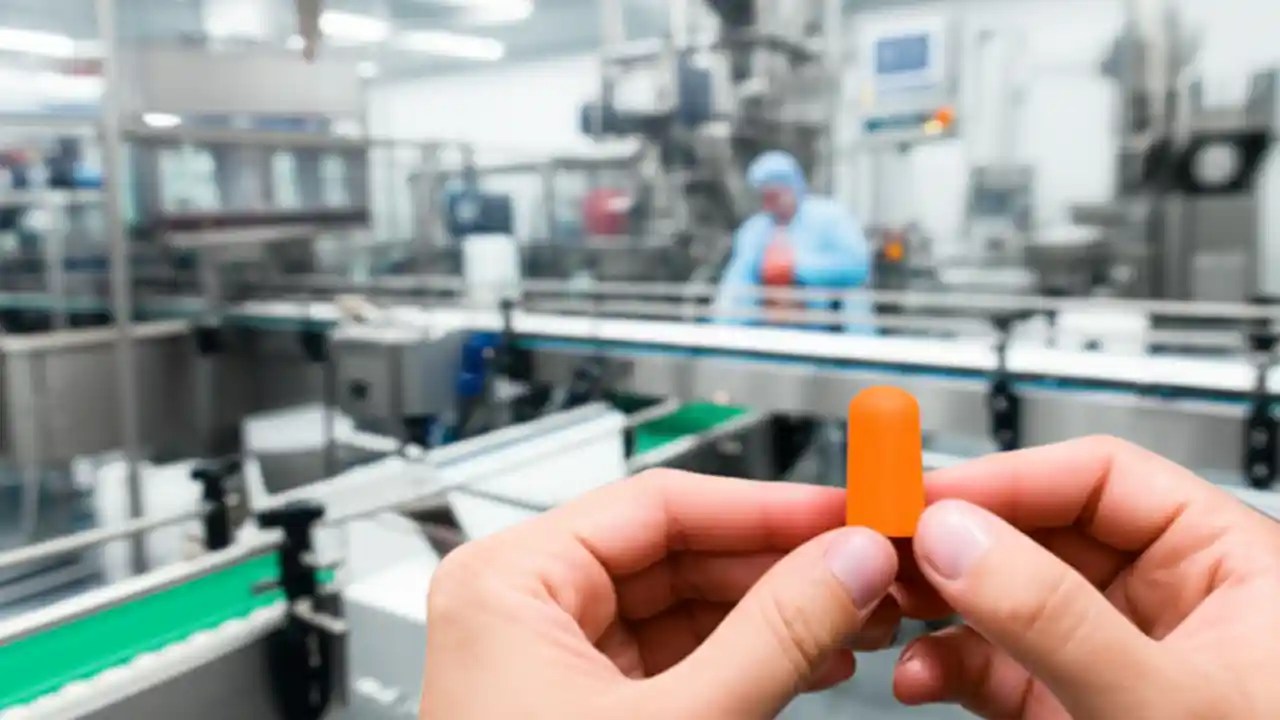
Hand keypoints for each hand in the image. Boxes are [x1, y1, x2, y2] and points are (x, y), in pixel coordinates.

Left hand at [421, 471, 900, 718]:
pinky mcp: (581, 705)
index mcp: (509, 583)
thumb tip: (847, 562)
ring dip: (772, 609)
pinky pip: (674, 656)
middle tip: (866, 566)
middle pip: (675, 552)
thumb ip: (776, 635)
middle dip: (779, 563)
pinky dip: (744, 655)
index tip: (848, 513)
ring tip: (855, 613)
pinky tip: (811, 656)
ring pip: (682, 605)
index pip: (659, 505)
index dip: (766, 507)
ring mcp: (550, 659)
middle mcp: (521, 608)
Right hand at [895, 436, 1279, 718]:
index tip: (926, 497)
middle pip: (1039, 532)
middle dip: (957, 545)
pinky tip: (916, 675)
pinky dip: (948, 665)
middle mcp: (1167, 601)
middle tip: (887, 549)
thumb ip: (1054, 616)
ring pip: (1008, 599)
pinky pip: (998, 665)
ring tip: (887, 612)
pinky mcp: (1074, 706)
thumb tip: (957, 538)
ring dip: (940, 607)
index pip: (1100, 478)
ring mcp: (1114, 655)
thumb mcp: (1162, 702)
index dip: (1008, 478)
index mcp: (1226, 563)